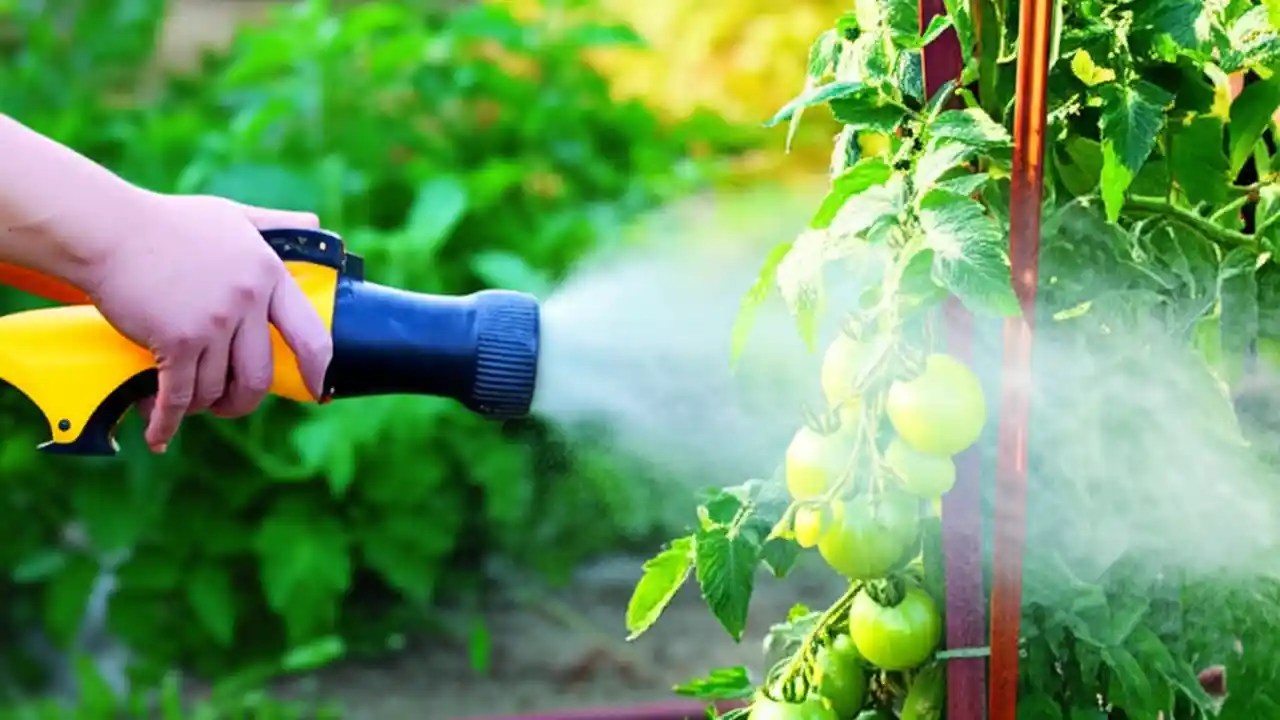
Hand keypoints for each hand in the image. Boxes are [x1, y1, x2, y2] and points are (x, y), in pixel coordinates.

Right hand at [84, 191, 333, 452]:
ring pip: (215, 389)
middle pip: (258, 376)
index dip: (316, 370)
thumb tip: (316, 225)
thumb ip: (277, 224)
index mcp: (268, 274)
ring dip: (200, 404)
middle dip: (242, 401)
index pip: (310, 335)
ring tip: (185, 400)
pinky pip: (178, 396)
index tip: (316, 389)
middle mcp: (247, 301)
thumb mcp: (234, 215)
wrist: (109, 230)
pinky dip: (167, 421)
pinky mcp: (178, 340)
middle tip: (227, 403)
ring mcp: (214, 322)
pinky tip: (159, 434)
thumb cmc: (169, 223)